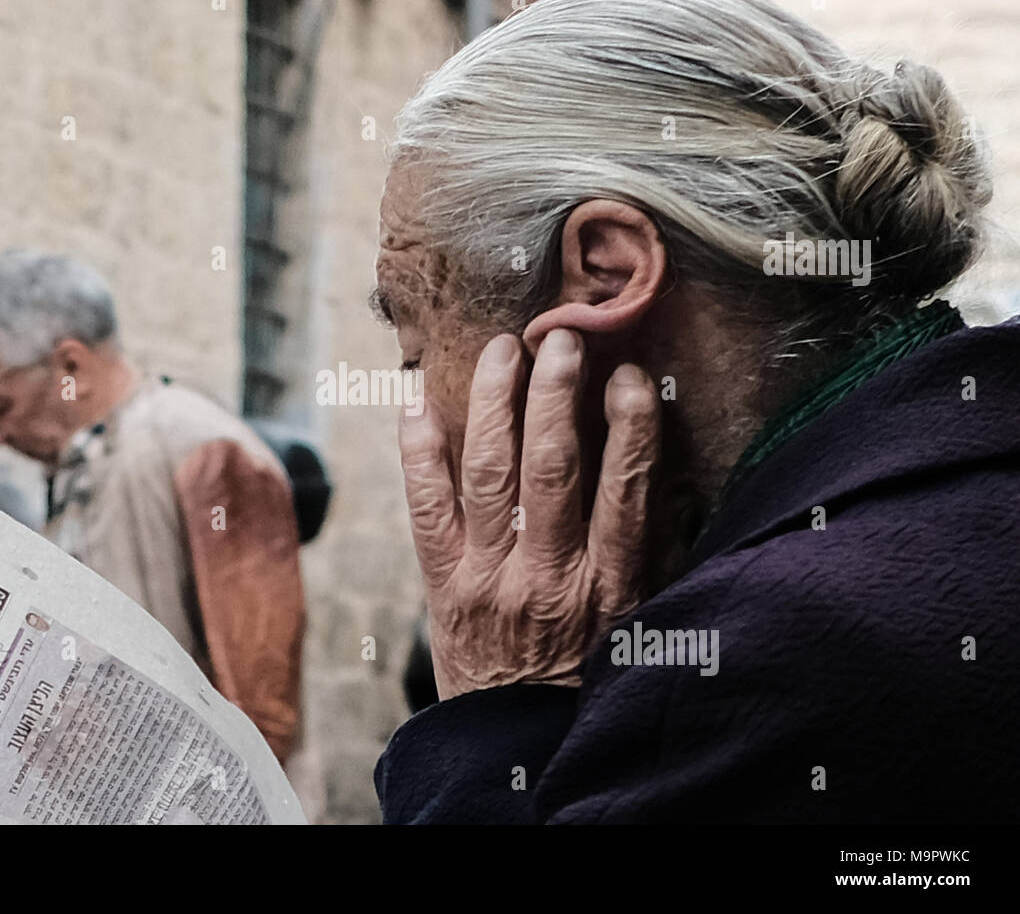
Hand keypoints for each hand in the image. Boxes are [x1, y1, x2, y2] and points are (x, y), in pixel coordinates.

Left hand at [399, 329, 660, 699]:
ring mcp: (488, 577)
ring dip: (494, 404)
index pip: (625, 493)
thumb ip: (650, 549)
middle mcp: (547, 576)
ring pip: (488, 475)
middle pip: (552, 469)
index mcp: (608, 586)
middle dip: (555, 395)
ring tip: (503, 350)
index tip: (629, 377)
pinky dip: (418, 454)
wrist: (515, 741)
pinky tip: (417, 405)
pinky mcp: (442, 582)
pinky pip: (425, 508)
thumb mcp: (636, 621)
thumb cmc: (585, 671)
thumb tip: (664, 470)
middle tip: (560, 340)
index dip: (629, 429)